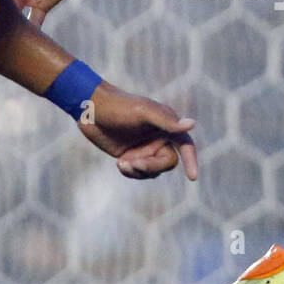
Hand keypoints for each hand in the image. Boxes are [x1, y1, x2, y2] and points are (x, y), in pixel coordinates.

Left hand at [78, 82, 198, 180]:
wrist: (90, 109)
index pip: (185, 144)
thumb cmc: (119, 106)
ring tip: (122, 164)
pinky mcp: (130, 156)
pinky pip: (139, 172)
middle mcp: (159, 137)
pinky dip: (131, 172)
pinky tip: (119, 164)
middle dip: (152, 166)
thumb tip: (192, 124)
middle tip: (134, 163)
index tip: (193, 177)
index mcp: (166, 124)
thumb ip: (167, 121)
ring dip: (140, 171)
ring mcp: (144, 148)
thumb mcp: (143, 112)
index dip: (191, 160)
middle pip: (168, 162)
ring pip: (153, 170)